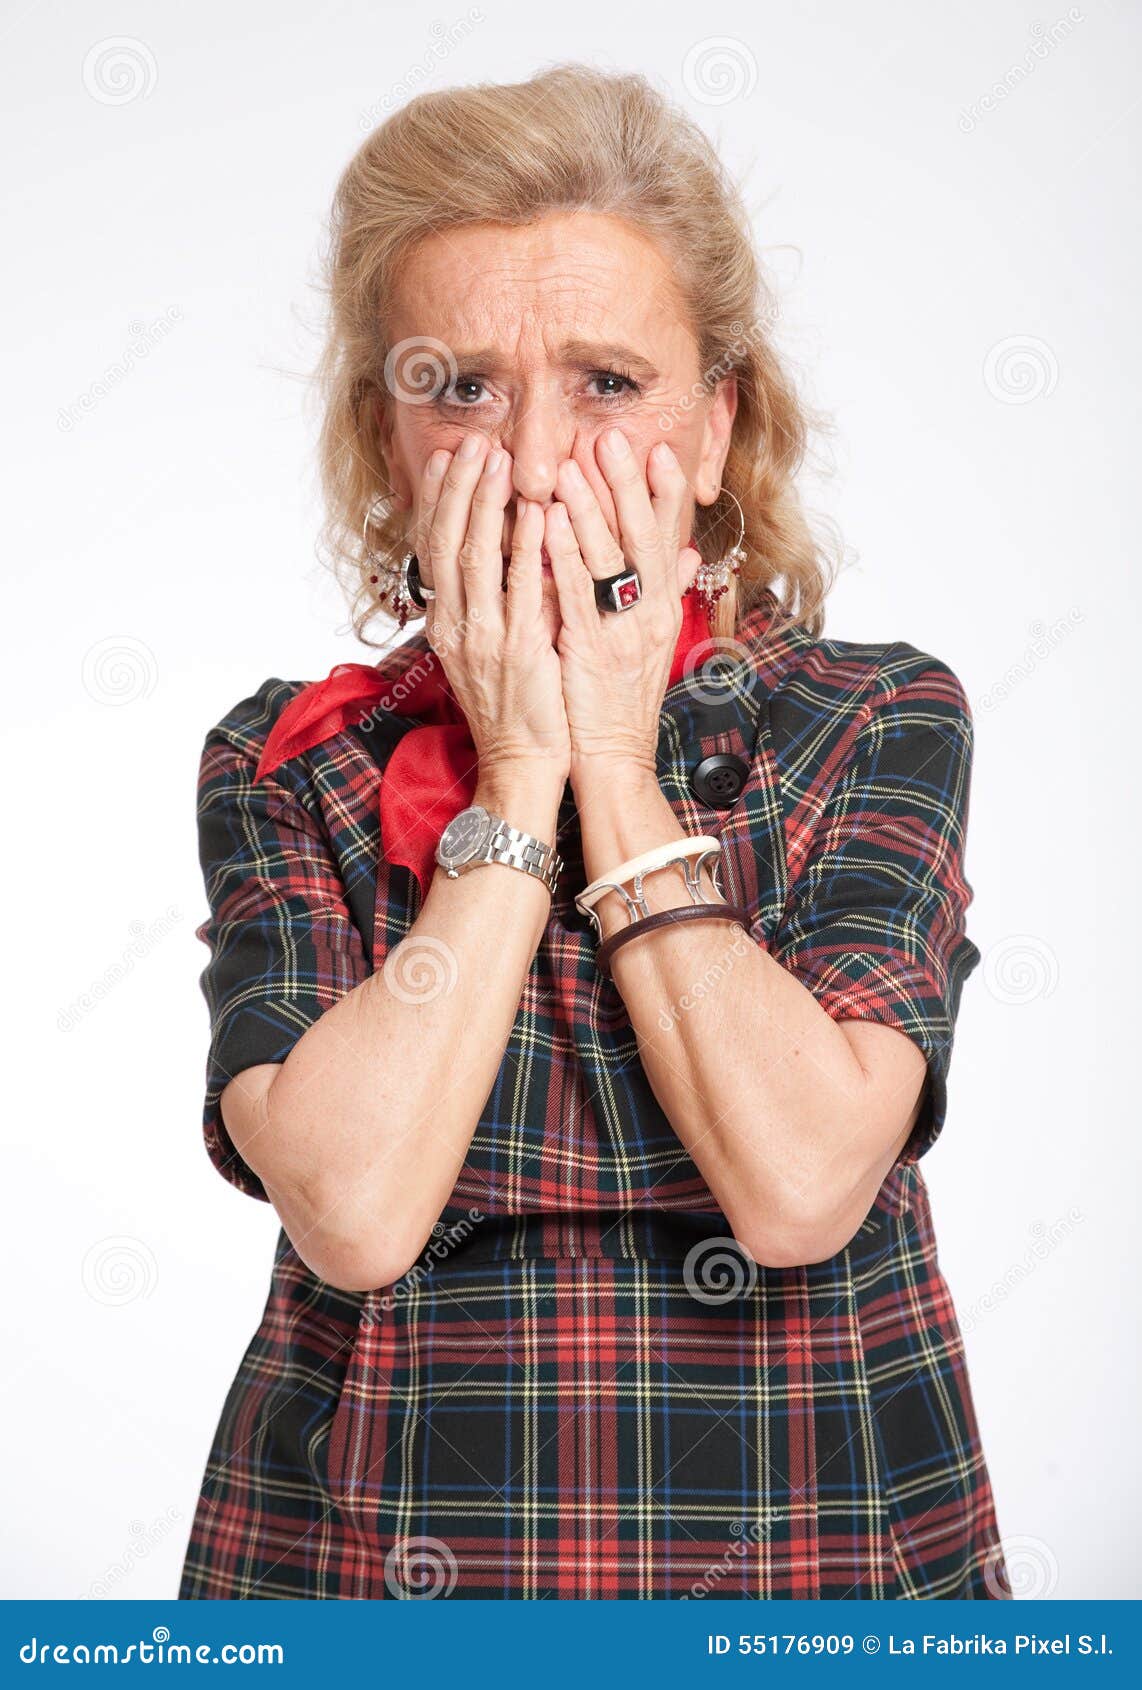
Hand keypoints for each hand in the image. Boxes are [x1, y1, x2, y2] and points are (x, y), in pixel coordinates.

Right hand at [415, 433, 570, 785]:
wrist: (521, 763)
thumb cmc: (513, 706)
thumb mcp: (486, 650)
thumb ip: (489, 601)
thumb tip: (499, 550)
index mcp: (447, 623)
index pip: (434, 548)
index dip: (440, 500)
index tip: (450, 457)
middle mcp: (457, 625)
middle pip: (448, 542)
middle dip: (461, 488)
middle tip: (476, 443)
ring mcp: (485, 638)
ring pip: (477, 557)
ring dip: (487, 504)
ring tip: (500, 461)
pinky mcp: (520, 651)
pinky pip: (521, 590)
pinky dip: (528, 547)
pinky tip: (539, 512)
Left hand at [543, 431, 697, 779]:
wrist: (615, 755)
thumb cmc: (624, 696)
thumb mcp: (656, 638)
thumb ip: (671, 587)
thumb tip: (694, 548)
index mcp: (664, 605)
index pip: (669, 537)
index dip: (664, 492)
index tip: (657, 448)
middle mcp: (650, 612)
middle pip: (643, 536)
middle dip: (627, 485)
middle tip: (611, 437)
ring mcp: (621, 630)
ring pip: (608, 559)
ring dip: (589, 510)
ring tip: (572, 466)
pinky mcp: (589, 650)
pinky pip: (575, 595)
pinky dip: (562, 557)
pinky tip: (546, 525)